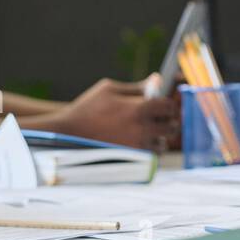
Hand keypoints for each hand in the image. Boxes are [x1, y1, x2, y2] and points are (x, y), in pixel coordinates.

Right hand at [58, 77, 179, 151]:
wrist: (68, 134)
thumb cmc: (88, 108)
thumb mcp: (109, 89)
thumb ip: (136, 86)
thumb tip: (157, 79)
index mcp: (137, 109)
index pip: (168, 106)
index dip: (168, 104)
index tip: (163, 104)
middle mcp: (141, 129)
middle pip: (172, 127)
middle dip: (168, 121)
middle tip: (160, 119)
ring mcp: (136, 147)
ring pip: (163, 144)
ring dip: (160, 137)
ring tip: (147, 132)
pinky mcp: (130, 160)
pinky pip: (151, 157)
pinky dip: (149, 150)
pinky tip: (138, 142)